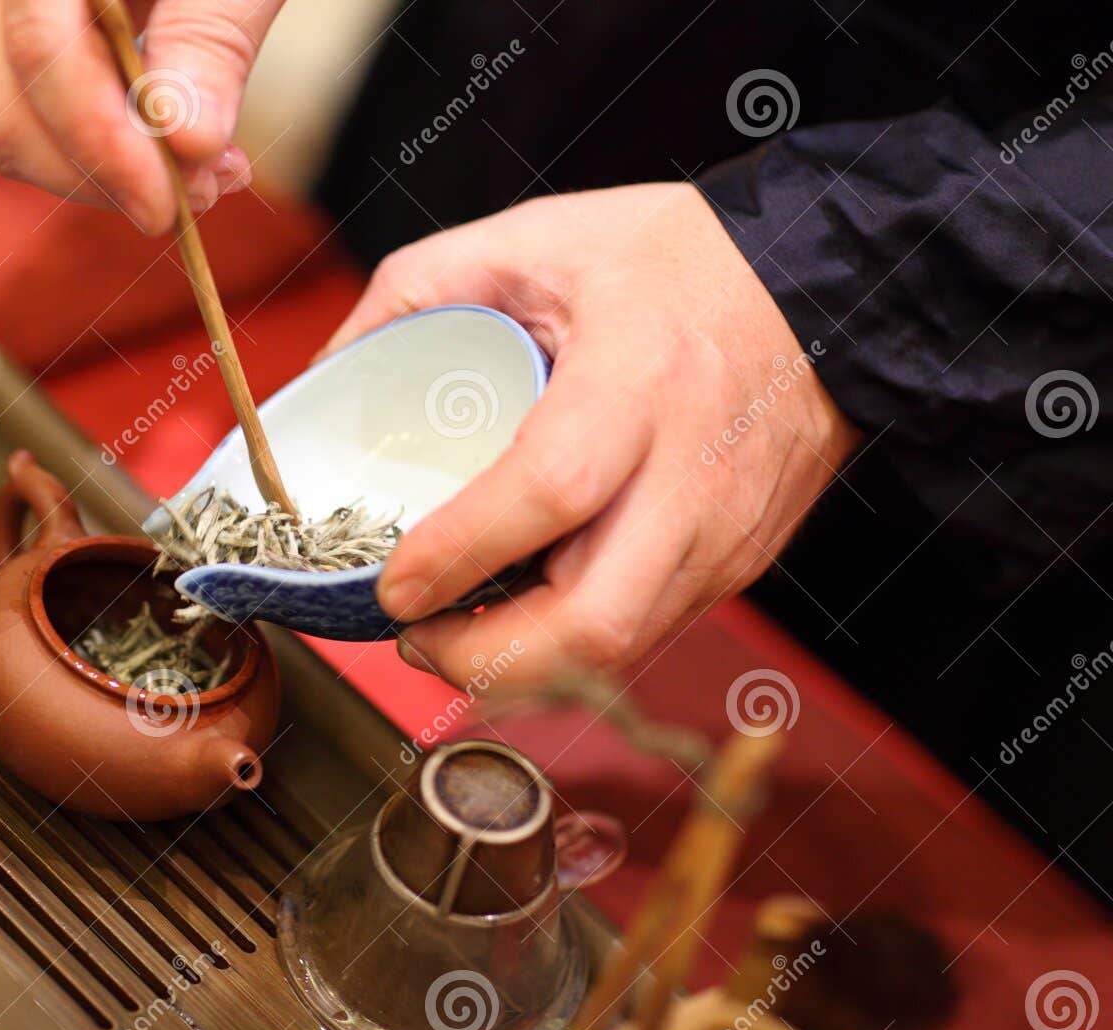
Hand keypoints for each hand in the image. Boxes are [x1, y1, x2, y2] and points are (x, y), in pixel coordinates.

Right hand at [0, 0, 282, 230]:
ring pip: (6, 118)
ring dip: (99, 172)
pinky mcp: (17, 24)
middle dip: (98, 175)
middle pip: (1, 103)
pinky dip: (96, 144)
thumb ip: (210, 38)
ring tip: (204, 170)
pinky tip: (173, 144)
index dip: (104, 145)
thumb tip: (189, 145)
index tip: (173, 206)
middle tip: (200, 196)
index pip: (38, 49)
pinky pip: (30, 105)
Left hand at [324, 185, 859, 691]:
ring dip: (523, 663)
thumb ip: (418, 293)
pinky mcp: (737, 562)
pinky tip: (526, 607)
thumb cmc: (679, 259)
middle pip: (594, 624)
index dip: (461, 553)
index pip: (549, 492)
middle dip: (486, 659)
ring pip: (618, 651)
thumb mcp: (535, 240)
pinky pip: (647, 632)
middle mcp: (691, 472)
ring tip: (458, 629)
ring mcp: (723, 532)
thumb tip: (330, 375)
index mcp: (638, 379)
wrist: (823, 288)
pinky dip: (572, 641)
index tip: (396, 584)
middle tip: (417, 637)